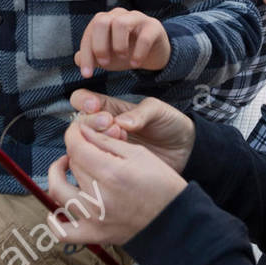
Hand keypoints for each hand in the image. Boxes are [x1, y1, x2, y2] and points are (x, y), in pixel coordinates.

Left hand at [45, 121, 187, 246]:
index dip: (73, 133)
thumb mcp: (140, 154)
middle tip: (88, 148)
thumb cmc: (163, 186)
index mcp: (111, 173)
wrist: (177, 221)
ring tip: (68, 168)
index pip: (76, 146)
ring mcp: (94, 218)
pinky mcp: (95, 235)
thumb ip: (107, 142)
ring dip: (58, 174)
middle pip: (71, 165)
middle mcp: (98, 197)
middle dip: (77, 151)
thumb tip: (83, 132)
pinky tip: (58, 208)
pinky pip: (63, 232)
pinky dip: (54, 221)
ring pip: (58, 190)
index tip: (77, 130)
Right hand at [69, 89, 195, 172]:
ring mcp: (107, 146)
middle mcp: (103, 127)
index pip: (82, 100)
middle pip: (79, 123)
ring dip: (98, 140)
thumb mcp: (159, 111)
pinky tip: (120, 155)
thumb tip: (121, 122)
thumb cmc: (170, 125)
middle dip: (91, 123)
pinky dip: (103, 158)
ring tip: (121, 138)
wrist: (185, 151)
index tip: (95, 106)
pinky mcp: (113, 165)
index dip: (83, 101)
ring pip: (85, 143)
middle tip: (112, 125)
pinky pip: (97, 162)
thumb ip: (141, 113)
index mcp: (110, 108)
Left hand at [75, 8, 170, 75]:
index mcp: (104, 21)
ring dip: (118, 45)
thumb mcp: (106, 57)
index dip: (86, 54)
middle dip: (99, 45)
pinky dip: (138, 52)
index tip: (87, 74)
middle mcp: (118, 15)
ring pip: (121, 23)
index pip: (89, 33)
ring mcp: (137, 18)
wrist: (153, 53)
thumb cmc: (125, 52)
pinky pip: (144, 36)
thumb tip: (78, 59)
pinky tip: (135, 64)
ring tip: (122, 59)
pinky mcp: (153, 26)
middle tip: (104, 64)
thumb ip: (91, 57)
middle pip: (101, 21)